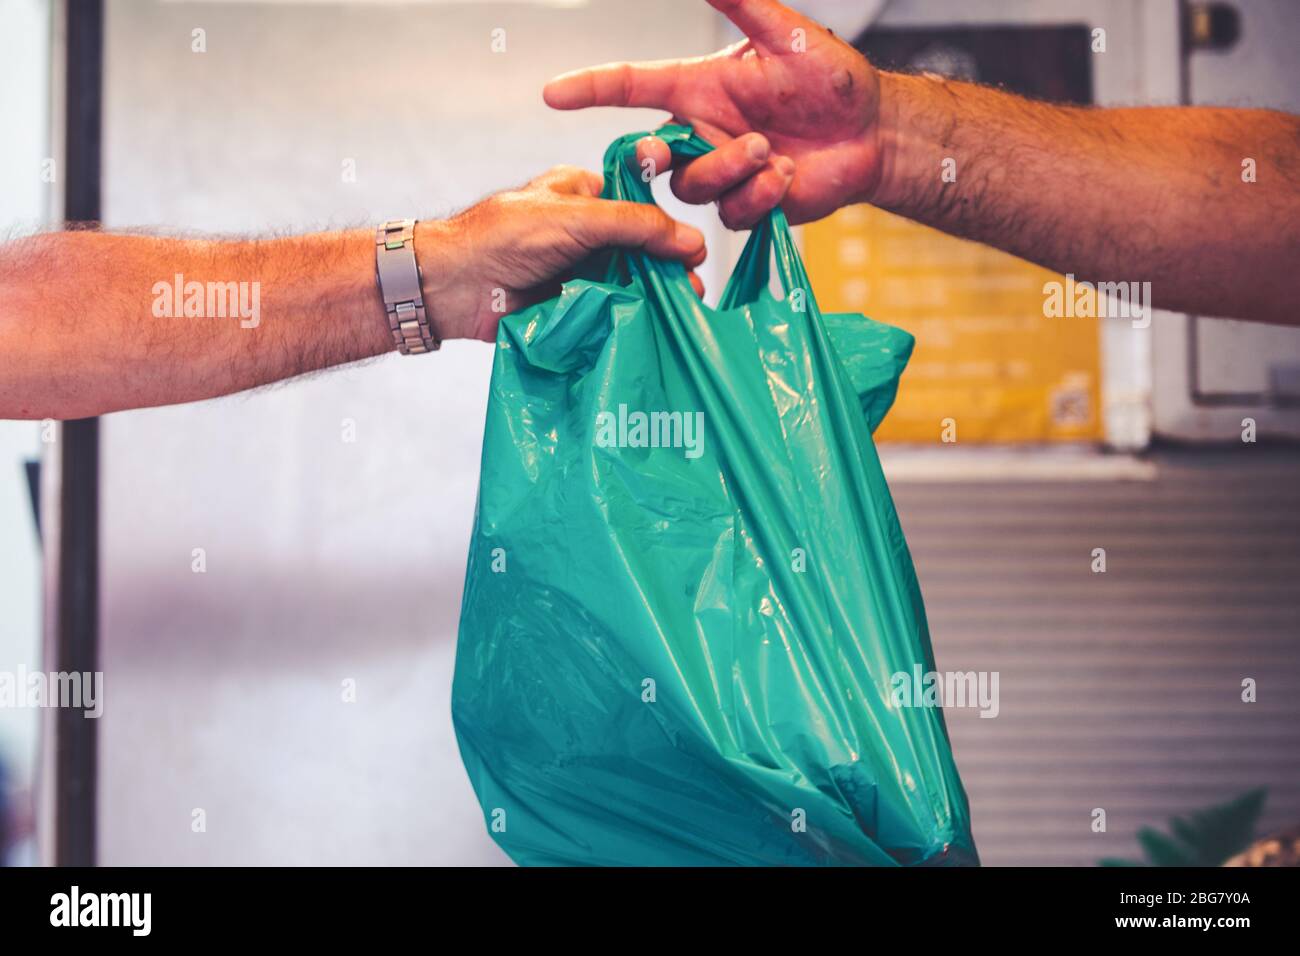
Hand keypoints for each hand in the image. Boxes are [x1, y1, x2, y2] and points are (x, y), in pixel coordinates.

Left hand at [417, 166, 706, 341]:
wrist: (455, 287)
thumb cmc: (505, 237)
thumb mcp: (578, 218)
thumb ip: (636, 226)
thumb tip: (692, 242)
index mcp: (584, 193)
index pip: (640, 198)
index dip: (669, 217)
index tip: (694, 244)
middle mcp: (586, 230)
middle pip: (642, 245)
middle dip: (670, 265)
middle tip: (694, 286)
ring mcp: (581, 269)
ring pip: (632, 279)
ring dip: (657, 294)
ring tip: (685, 310)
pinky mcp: (575, 304)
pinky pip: (613, 307)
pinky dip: (635, 316)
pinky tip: (660, 327)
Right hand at [543, 0, 882, 227]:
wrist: (873, 133)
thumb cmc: (834, 80)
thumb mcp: (787, 35)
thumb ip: (743, 3)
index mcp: (700, 88)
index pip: (632, 86)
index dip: (591, 88)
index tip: (553, 94)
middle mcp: (704, 131)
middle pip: (653, 154)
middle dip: (656, 156)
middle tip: (668, 150)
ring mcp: (724, 172)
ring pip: (694, 187)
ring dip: (731, 170)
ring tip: (772, 153)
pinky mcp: (747, 206)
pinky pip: (732, 213)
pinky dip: (761, 196)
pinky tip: (788, 177)